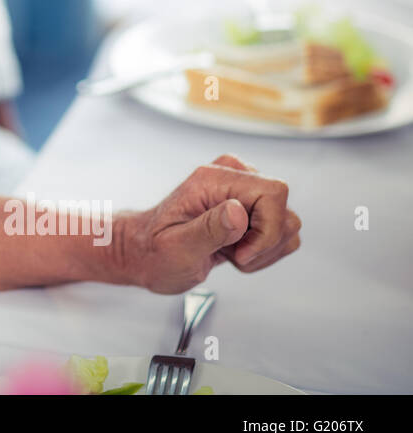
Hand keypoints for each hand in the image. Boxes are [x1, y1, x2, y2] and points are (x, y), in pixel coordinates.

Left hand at [120, 154, 301, 293]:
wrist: (146, 254)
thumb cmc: (154, 251)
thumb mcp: (176, 247)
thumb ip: (208, 229)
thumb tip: (238, 211)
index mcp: (213, 179)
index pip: (274, 192)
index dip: (267, 229)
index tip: (243, 251)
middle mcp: (231, 178)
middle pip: (284, 210)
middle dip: (264, 244)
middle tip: (232, 254)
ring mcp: (243, 193)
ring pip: (287, 224)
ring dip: (263, 251)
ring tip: (229, 253)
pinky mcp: (251, 209)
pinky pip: (282, 234)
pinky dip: (264, 252)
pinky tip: (235, 253)